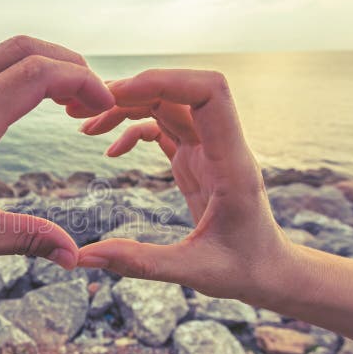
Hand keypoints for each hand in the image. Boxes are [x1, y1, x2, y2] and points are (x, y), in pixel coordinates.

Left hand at [0, 36, 113, 276]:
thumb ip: (27, 239)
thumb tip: (73, 255)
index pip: (40, 74)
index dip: (84, 82)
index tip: (104, 106)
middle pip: (25, 48)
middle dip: (69, 64)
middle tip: (92, 100)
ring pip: (0, 54)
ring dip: (40, 67)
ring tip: (64, 105)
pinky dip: (11, 76)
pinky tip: (18, 110)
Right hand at [77, 70, 293, 302]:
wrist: (269, 271)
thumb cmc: (242, 270)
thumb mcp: (193, 272)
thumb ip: (140, 262)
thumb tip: (83, 257)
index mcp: (232, 163)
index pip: (209, 94)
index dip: (164, 81)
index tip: (116, 95)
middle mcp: (222, 146)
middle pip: (179, 91)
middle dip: (133, 91)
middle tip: (84, 111)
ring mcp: (209, 149)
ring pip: (168, 104)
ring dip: (128, 106)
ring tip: (86, 126)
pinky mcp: (196, 158)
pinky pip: (164, 127)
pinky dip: (134, 128)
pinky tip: (112, 152)